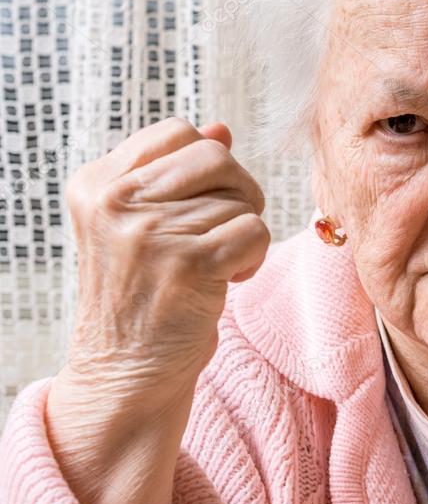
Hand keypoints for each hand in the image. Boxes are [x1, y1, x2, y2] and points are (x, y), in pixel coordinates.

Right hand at [49, 116, 270, 439]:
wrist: (126, 376)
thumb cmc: (143, 297)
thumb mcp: (143, 226)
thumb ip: (176, 175)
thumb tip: (220, 128)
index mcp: (97, 183)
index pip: (179, 132)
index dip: (208, 166)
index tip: (199, 205)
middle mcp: (114, 201)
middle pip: (216, 156)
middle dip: (237, 192)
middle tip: (224, 231)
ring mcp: (148, 232)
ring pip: (239, 198)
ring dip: (242, 233)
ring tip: (214, 266)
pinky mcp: (186, 264)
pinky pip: (254, 231)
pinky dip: (255, 258)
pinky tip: (228, 281)